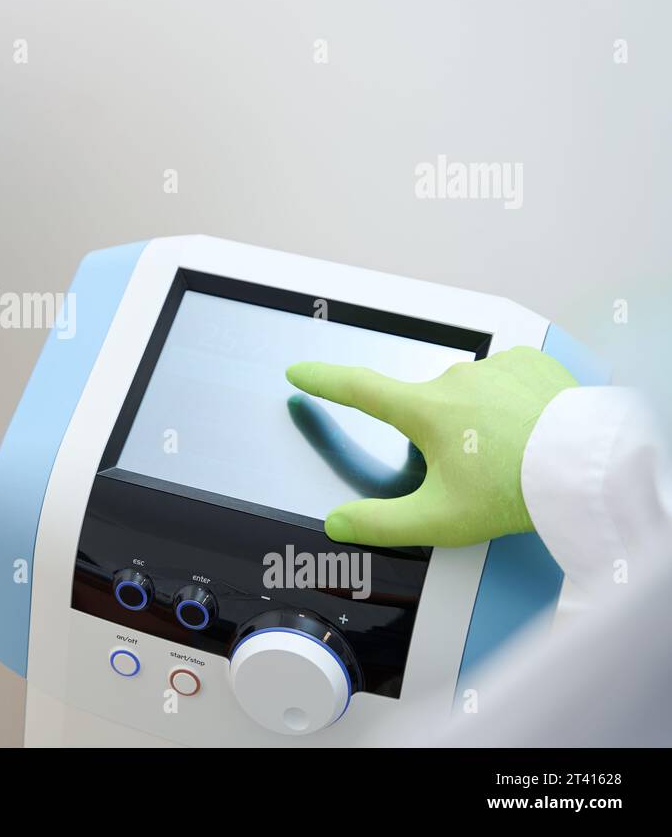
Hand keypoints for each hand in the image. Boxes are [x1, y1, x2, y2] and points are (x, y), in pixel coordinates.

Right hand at [285, 346, 576, 547]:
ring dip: (476, 421)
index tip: (300, 371)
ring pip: (467, 396)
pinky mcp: (530, 364)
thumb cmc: (516, 490)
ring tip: (508, 457)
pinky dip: (508, 404)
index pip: (357, 389)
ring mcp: (494, 367)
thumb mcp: (438, 519)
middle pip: (424, 409)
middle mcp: (454, 379)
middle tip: (470, 474)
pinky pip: (504, 382)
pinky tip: (526, 431)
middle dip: (437, 438)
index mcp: (424, 410)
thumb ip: (379, 524)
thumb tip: (337, 524)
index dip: (322, 380)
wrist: (587, 468)